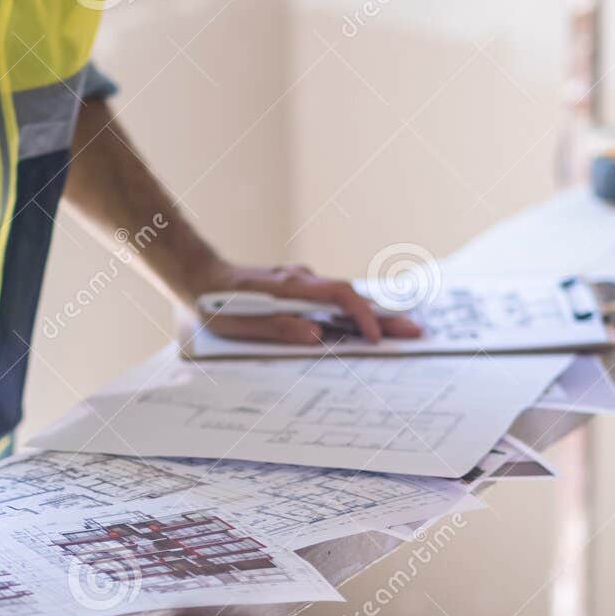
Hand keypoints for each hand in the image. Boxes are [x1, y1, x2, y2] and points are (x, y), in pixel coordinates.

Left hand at [196, 263, 423, 344]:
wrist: (197, 276)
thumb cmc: (217, 304)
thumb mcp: (241, 324)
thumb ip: (280, 329)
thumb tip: (316, 337)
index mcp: (291, 287)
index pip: (340, 297)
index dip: (362, 317)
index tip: (378, 339)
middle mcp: (301, 280)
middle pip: (351, 296)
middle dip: (384, 316)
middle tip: (416, 332)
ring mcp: (301, 283)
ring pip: (343, 298)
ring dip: (371, 315)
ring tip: (401, 332)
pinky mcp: (297, 289)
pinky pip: (330, 301)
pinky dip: (351, 313)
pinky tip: (366, 326)